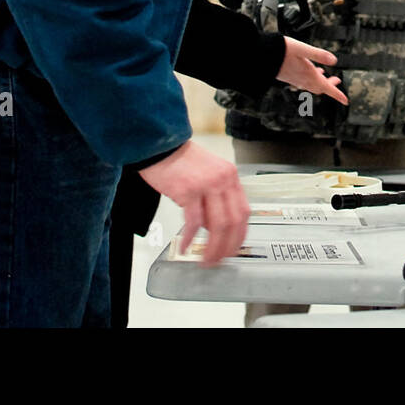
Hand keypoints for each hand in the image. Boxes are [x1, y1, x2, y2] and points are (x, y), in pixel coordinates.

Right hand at [138, 142, 248, 265]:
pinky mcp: (188, 190)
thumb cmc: (180, 160)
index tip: (233, 249)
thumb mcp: (207, 175)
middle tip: (218, 260)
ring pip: (218, 225)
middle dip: (227, 247)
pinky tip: (184, 246)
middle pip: (234, 222)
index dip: (240, 235)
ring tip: (204, 260)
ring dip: (211, 248)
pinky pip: (194, 222)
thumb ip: (215, 198)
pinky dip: (190, 238)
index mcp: (230, 176)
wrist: (160, 145)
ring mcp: (207, 184)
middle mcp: (222, 179)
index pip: (244, 211)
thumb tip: (215, 227)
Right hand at [276, 37, 347, 105]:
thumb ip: (318, 54)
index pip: (327, 88)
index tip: (346, 101)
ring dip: (321, 82)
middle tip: (338, 82)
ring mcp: (295, 79)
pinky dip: (310, 78)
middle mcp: (302, 80)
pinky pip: (303, 82)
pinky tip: (309, 70)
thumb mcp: (302, 48)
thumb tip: (334, 60)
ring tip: (325, 74)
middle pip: (320, 87)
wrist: (260, 56)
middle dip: (330, 86)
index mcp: (308, 75)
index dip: (337, 94)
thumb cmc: (280, 51)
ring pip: (312, 85)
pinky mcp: (288, 77)